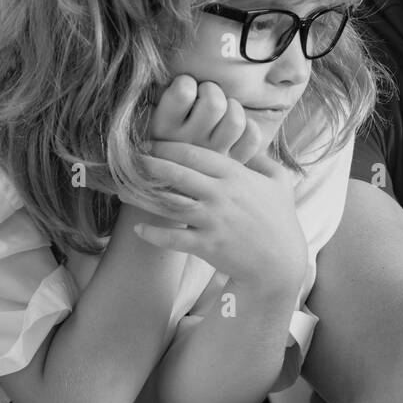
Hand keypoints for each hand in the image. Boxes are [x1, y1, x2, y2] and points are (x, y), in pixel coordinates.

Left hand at [126, 141, 307, 290]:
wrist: (281, 262)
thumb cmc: (281, 220)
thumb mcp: (280, 182)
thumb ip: (262, 158)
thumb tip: (250, 140)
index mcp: (236, 176)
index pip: (196, 154)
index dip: (169, 146)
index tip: (149, 142)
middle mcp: (221, 195)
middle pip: (177, 174)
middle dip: (149, 164)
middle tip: (128, 159)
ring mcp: (213, 220)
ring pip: (170, 203)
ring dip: (143, 196)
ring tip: (122, 189)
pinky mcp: (207, 245)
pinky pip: (174, 238)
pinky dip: (154, 234)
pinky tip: (140, 228)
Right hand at [148, 75, 264, 164]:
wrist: (165, 192)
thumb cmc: (160, 147)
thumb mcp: (151, 122)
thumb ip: (164, 99)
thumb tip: (180, 72)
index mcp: (163, 128)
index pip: (184, 89)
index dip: (187, 83)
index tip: (184, 91)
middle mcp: (189, 143)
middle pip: (215, 102)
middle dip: (212, 91)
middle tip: (205, 98)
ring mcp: (214, 155)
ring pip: (236, 118)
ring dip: (232, 108)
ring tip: (222, 112)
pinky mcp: (233, 164)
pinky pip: (252, 136)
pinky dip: (249, 128)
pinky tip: (236, 129)